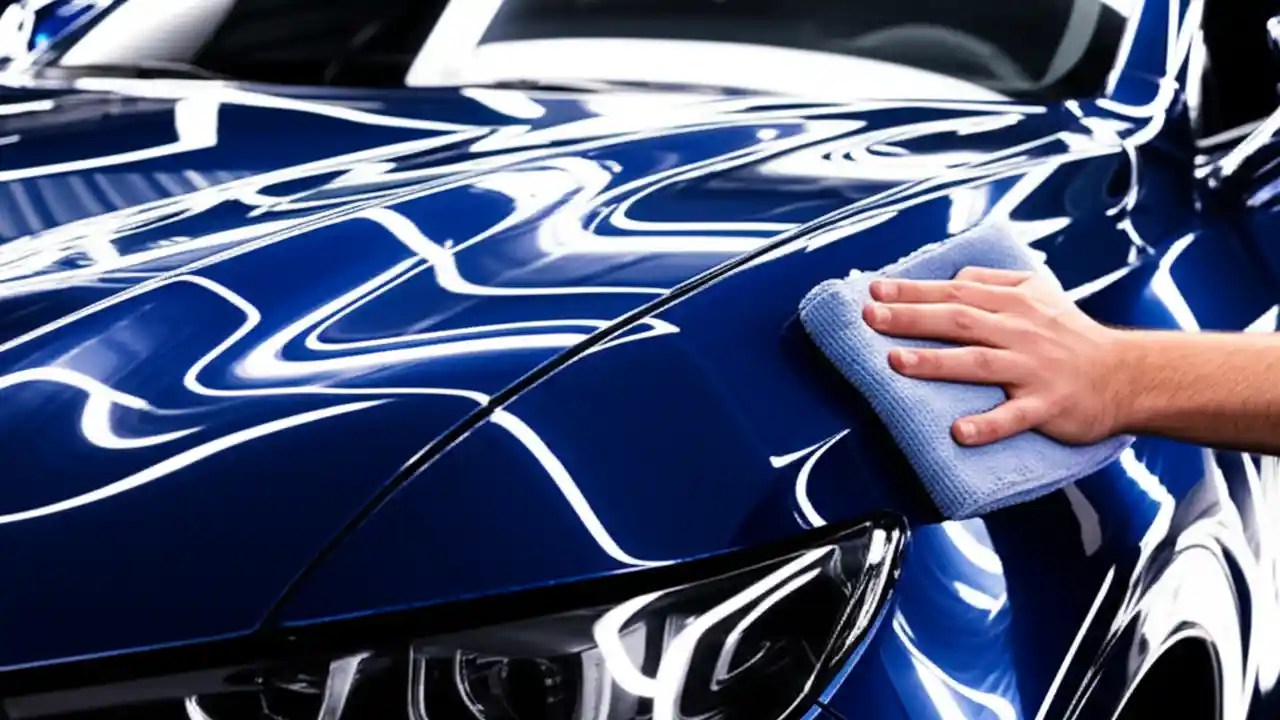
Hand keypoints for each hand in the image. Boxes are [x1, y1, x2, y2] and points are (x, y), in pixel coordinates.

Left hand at [862, 267, 1126, 445]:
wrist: (1126, 375)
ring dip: (936, 363)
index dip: (914, 291)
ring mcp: (1033, 370)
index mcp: (1015, 304)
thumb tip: (951, 279)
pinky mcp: (1046, 406)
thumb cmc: (1072, 336)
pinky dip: (987, 425)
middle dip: (911, 318)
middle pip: (959, 321)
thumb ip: (992, 281)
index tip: (875, 291)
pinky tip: (960, 432)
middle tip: (870, 318)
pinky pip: (1014, 417)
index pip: (955, 292)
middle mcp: (1020, 332)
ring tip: (896, 363)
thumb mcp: (1038, 292)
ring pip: (979, 363)